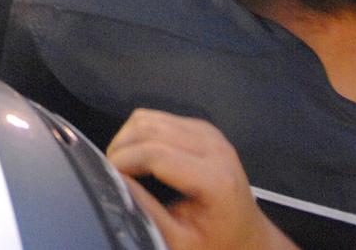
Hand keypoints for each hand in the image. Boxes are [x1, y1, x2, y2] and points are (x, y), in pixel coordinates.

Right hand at [107, 109, 295, 249]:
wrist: (247, 234)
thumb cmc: (215, 242)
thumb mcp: (180, 240)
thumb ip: (147, 212)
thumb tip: (115, 182)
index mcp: (215, 179)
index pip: (155, 152)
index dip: (123, 161)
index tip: (108, 177)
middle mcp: (215, 148)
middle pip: (149, 129)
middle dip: (121, 148)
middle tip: (112, 172)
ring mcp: (210, 134)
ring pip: (149, 118)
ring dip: (128, 138)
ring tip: (124, 164)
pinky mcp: (203, 127)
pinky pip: (158, 117)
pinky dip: (140, 133)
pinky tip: (141, 155)